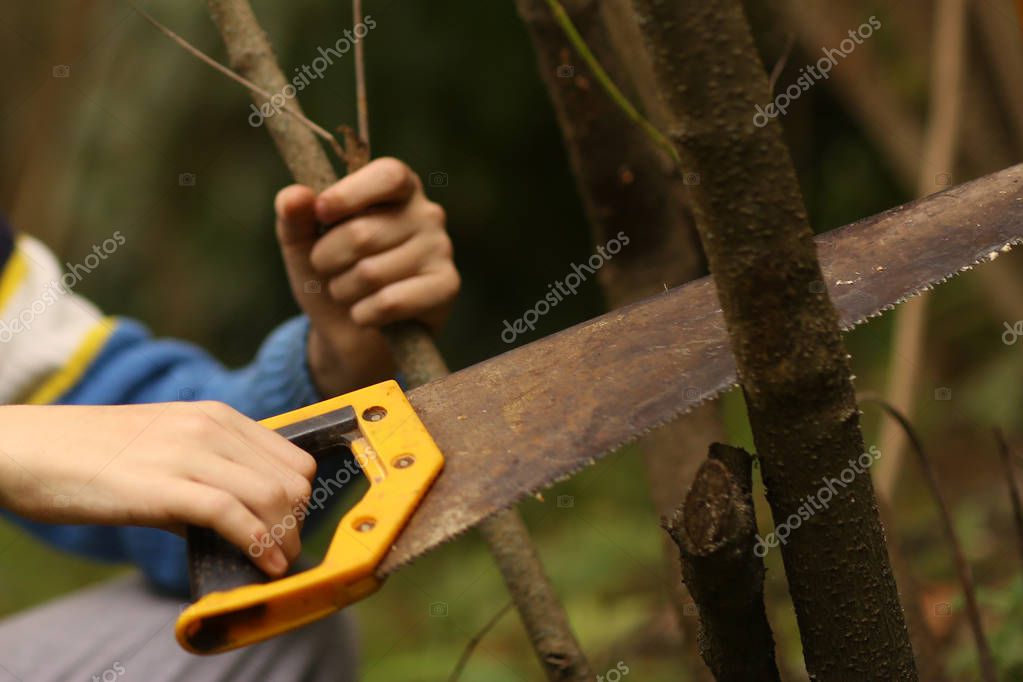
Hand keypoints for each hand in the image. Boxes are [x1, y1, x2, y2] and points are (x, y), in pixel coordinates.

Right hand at [0, 402, 316, 576]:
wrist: (28, 448)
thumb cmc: (93, 454)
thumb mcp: (166, 448)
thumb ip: (208, 476)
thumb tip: (241, 523)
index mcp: (217, 416)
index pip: (293, 457)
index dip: (301, 499)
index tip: (290, 527)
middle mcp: (210, 428)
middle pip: (292, 480)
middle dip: (297, 522)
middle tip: (284, 550)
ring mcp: (188, 454)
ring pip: (272, 496)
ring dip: (283, 539)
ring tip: (276, 564)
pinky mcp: (162, 486)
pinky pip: (232, 514)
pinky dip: (257, 544)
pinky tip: (261, 564)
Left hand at [274, 158, 460, 394]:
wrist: (351, 332)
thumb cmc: (333, 274)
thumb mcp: (303, 242)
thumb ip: (293, 215)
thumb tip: (295, 197)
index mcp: (398, 188)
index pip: (387, 175)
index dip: (349, 194)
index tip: (321, 212)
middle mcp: (427, 213)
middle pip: (362, 233)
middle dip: (327, 260)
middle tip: (328, 270)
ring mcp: (441, 249)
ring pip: (371, 273)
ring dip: (343, 291)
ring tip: (349, 293)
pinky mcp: (447, 287)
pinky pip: (390, 302)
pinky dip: (363, 314)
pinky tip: (367, 314)